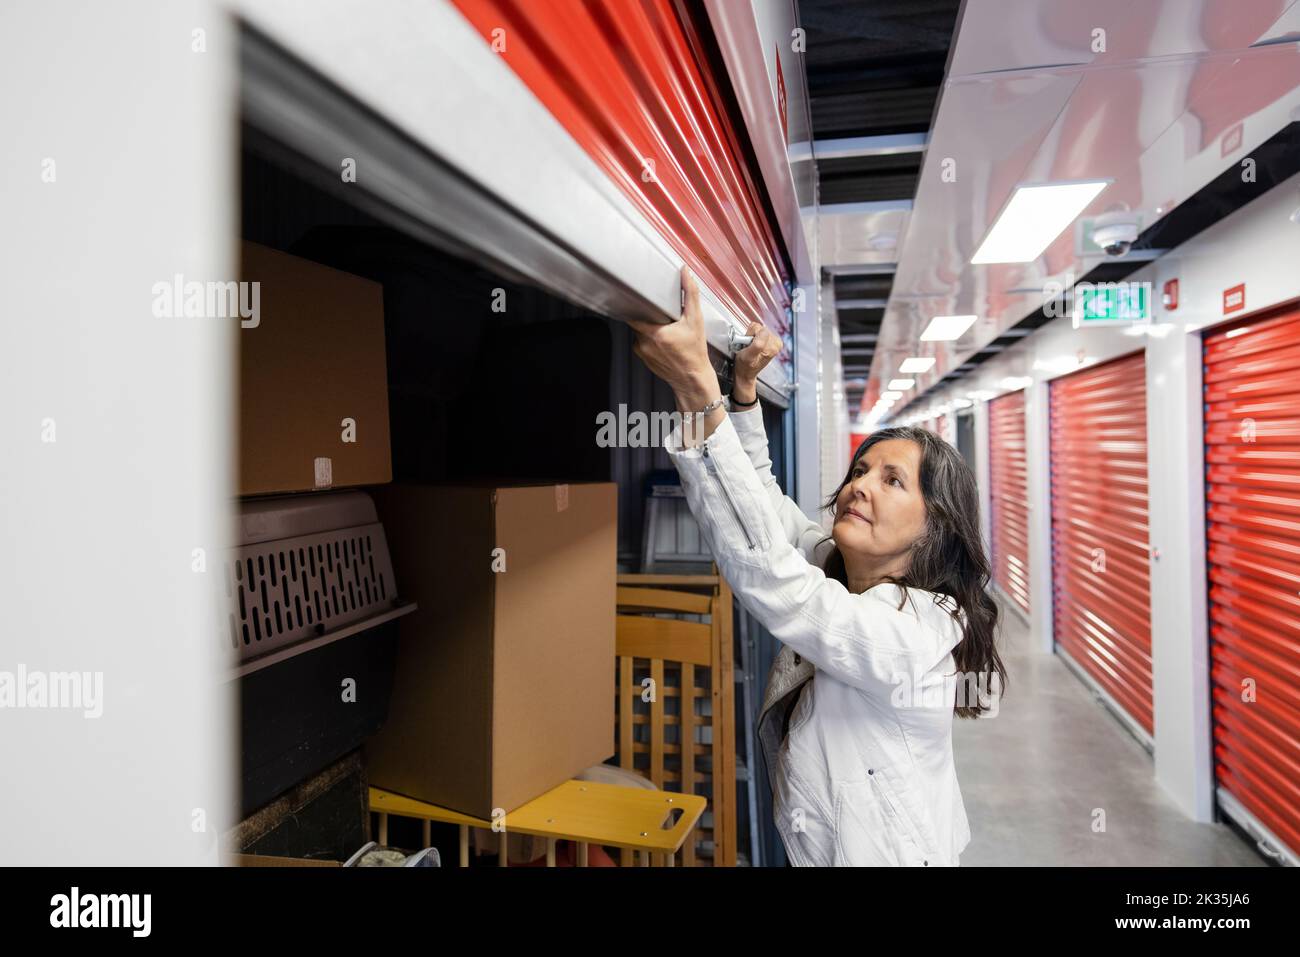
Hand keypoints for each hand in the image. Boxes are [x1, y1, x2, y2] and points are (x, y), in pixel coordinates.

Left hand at [626, 266, 718, 403]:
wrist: (693, 378)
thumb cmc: (695, 353)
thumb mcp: (695, 320)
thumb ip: (690, 294)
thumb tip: (685, 273)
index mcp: (655, 333)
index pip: (632, 313)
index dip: (634, 303)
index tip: (639, 297)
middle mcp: (644, 344)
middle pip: (636, 321)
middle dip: (647, 315)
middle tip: (661, 314)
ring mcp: (642, 352)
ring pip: (638, 331)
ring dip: (648, 327)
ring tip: (664, 328)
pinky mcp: (643, 359)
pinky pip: (641, 343)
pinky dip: (649, 339)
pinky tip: (663, 340)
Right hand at [732, 320, 780, 402]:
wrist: (747, 372)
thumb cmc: (746, 366)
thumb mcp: (748, 356)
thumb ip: (757, 344)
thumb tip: (764, 332)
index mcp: (772, 347)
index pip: (759, 328)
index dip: (749, 334)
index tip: (747, 344)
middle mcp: (776, 344)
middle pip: (759, 328)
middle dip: (751, 336)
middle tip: (748, 347)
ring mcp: (774, 342)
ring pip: (759, 329)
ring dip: (752, 337)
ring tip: (750, 347)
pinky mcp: (771, 340)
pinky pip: (759, 331)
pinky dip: (754, 337)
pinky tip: (753, 345)